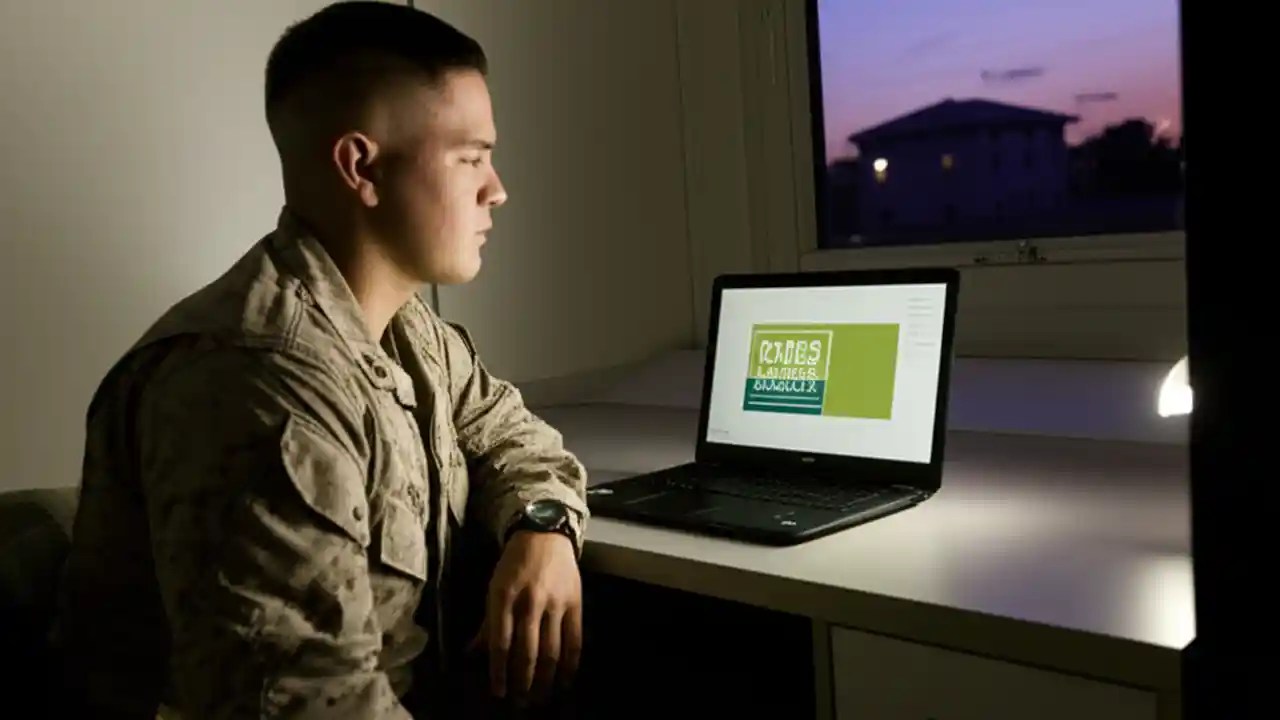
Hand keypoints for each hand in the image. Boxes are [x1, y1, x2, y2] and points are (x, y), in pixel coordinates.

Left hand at [468, 530, 581, 702]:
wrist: (545, 534)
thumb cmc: (514, 564)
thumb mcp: (494, 589)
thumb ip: (487, 624)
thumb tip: (472, 654)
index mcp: (504, 598)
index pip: (501, 644)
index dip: (499, 672)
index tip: (498, 693)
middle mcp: (529, 602)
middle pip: (527, 652)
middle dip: (523, 683)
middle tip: (521, 703)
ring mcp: (554, 603)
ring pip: (552, 651)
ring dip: (546, 680)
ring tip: (541, 698)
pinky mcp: (575, 603)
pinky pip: (574, 640)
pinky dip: (571, 664)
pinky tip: (565, 681)